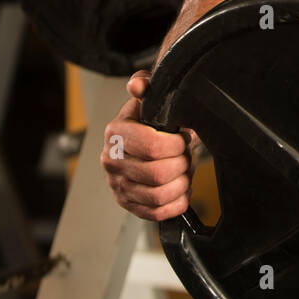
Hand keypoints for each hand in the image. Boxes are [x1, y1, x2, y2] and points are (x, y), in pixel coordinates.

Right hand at [100, 70, 199, 221]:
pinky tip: (180, 189)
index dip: (176, 144)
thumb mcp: (148, 97)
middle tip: (186, 156)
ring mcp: (117, 184)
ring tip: (184, 171)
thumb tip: (137, 86)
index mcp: (116, 133)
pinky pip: (155, 213)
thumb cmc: (148, 119)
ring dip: (181, 184)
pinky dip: (175, 203)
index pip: (152, 146)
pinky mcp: (127, 203)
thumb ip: (145, 85)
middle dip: (181, 165)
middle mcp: (112, 160)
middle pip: (157, 174)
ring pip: (158, 196)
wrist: (141, 141)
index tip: (183, 138)